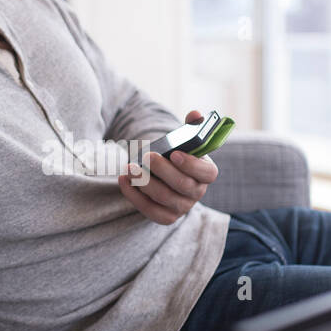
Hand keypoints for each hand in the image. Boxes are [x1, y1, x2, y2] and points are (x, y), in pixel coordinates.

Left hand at [118, 109, 219, 224]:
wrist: (165, 176)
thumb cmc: (176, 155)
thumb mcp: (185, 141)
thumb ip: (191, 126)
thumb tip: (195, 114)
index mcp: (206, 173)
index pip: (207, 173)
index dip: (192, 165)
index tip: (174, 154)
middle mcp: (196, 193)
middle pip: (182, 184)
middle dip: (162, 170)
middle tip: (146, 156)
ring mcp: (182, 207)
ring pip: (163, 197)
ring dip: (144, 182)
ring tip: (129, 167)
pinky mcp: (165, 217)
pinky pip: (149, 210)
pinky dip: (134, 195)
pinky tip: (124, 180)